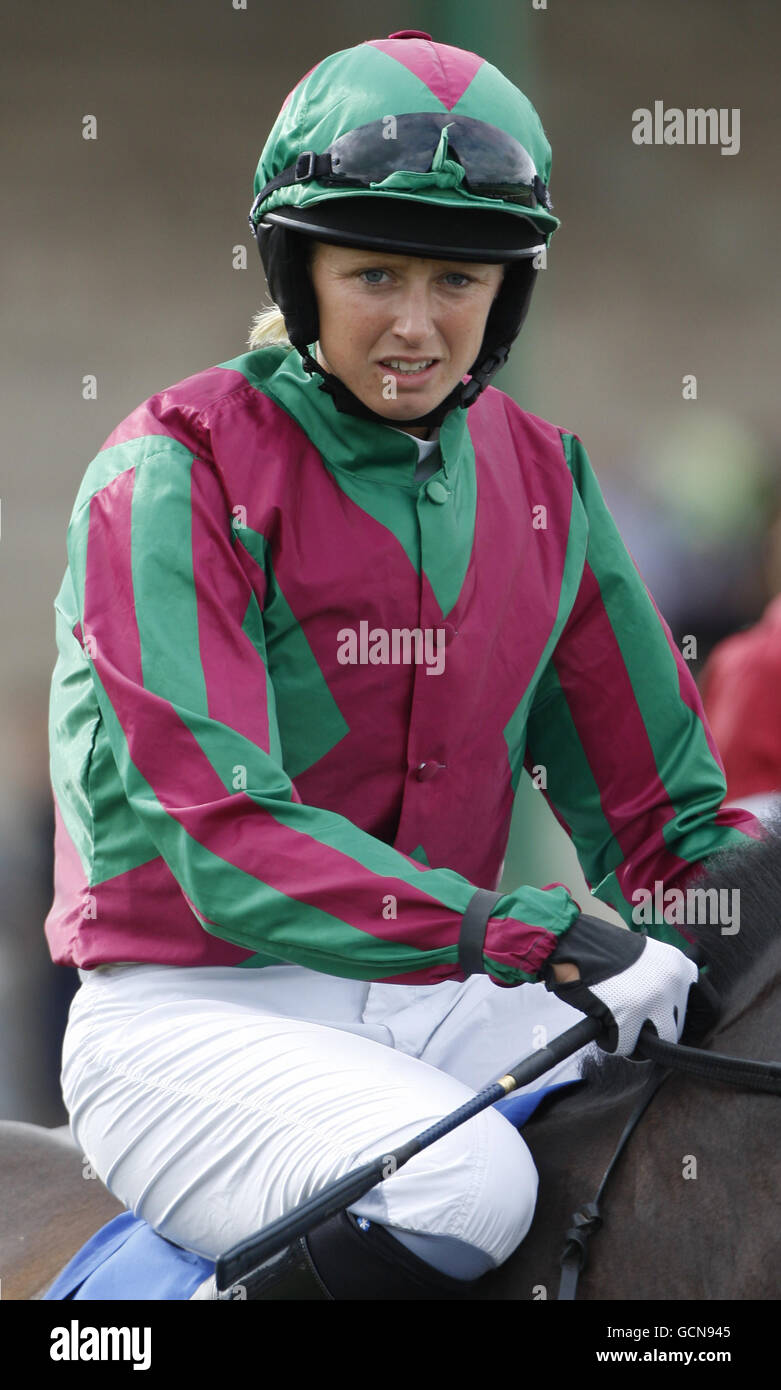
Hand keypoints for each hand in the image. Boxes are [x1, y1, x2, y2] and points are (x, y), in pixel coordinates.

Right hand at [542, 913, 697, 1056]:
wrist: (573, 942)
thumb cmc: (604, 952)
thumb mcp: (649, 959)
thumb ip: (666, 982)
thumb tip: (675, 1017)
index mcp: (681, 968)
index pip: (708, 1008)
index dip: (695, 1025)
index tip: (683, 1032)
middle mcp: (672, 983)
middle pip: (677, 1030)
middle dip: (655, 1033)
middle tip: (634, 1028)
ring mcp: (651, 1000)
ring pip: (656, 1044)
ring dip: (637, 1043)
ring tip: (618, 1031)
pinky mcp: (627, 1015)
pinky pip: (626, 1047)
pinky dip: (612, 1043)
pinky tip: (602, 1030)